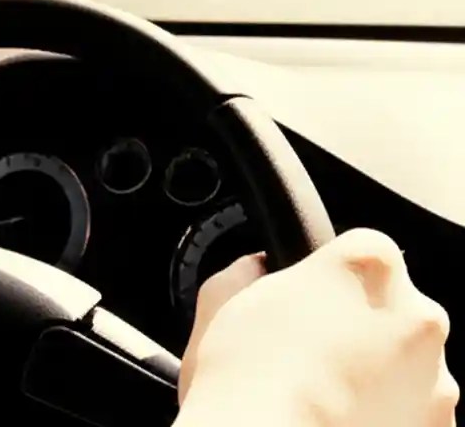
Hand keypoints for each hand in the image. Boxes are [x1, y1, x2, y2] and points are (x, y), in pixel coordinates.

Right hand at [175, 228, 456, 426]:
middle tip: (309, 353)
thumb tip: (257, 268)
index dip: (329, 276)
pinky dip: (387, 417)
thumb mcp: (220, 299)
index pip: (362, 249)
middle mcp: (419, 315)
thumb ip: (250, 269)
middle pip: (394, 307)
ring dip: (376, 374)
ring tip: (320, 396)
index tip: (307, 301)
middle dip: (359, 326)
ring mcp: (438, 379)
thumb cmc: (242, 376)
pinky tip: (338, 420)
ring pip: (408, 364)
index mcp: (369, 265)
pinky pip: (415, 412)